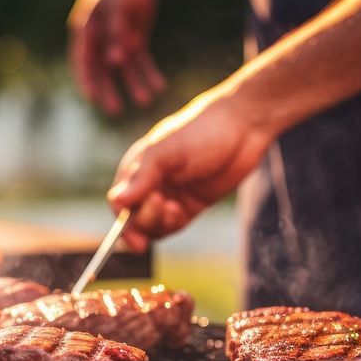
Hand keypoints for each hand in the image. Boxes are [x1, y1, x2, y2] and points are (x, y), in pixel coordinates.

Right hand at [68, 0, 165, 114]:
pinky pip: (141, 62)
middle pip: (102, 71)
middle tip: (115, 112)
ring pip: (124, 69)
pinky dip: (149, 74)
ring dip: (134, 85)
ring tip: (146, 101)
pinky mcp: (134, 41)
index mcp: (87, 31)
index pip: (84, 61)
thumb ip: (117, 34)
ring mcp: (117, 42)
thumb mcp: (118, 8)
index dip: (87, 81)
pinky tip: (160, 87)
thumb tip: (115, 62)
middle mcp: (100, 40)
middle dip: (109, 91)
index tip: (92, 99)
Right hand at [107, 88, 274, 251]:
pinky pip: (173, 225)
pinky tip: (181, 211)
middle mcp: (150, 183)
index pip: (119, 202)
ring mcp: (171, 195)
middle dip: (146, 219)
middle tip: (164, 203)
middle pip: (135, 218)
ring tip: (176, 208)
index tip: (135, 233)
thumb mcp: (166, 152)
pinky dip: (173, 224)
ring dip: (160, 223)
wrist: (242, 128)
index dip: (124, 220)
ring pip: (153, 225)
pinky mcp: (190, 205)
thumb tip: (118, 201)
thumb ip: (142, 177)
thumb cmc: (200, 132)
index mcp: (137, 167)